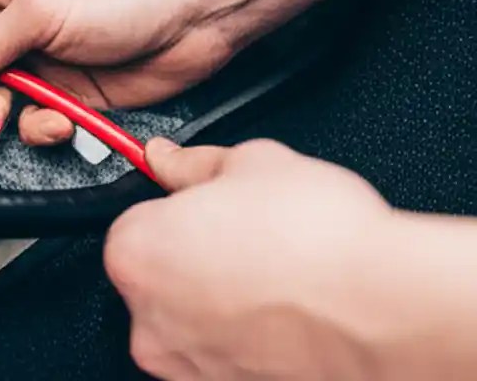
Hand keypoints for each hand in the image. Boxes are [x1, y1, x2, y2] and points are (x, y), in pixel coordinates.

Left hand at [105, 139, 395, 379]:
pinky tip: (283, 314)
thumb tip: (168, 157)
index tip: (209, 208)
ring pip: (190, 318)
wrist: (384, 310)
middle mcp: (146, 316)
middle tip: (248, 238)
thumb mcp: (252, 161)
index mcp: (134, 251)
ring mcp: (184, 363)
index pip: (138, 221)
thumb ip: (192, 163)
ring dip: (219, 299)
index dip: (181, 210)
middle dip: (196, 255)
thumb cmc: (319, 241)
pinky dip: (245, 337)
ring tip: (275, 277)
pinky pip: (222, 353)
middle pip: (159, 274)